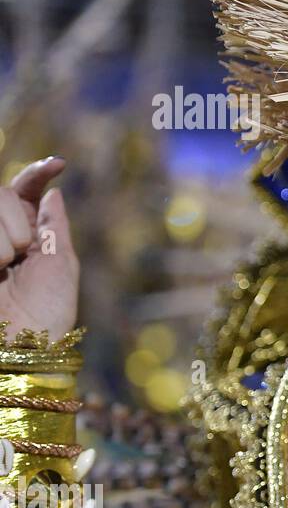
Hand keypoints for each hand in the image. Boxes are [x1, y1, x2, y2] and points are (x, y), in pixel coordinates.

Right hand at [0, 157, 78, 338]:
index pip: (25, 190)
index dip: (38, 173)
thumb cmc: (46, 311)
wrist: (20, 343)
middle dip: (15, 223)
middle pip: (2, 194)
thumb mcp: (61, 264)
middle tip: (17, 255)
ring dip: (0, 241)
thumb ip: (55, 225)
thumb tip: (53, 192)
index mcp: (27, 233)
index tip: (58, 164)